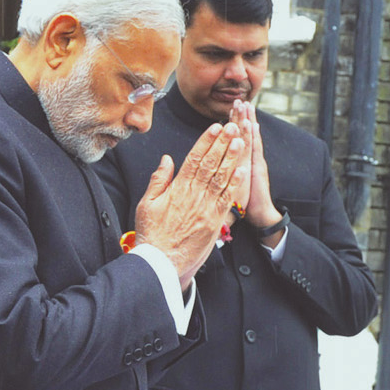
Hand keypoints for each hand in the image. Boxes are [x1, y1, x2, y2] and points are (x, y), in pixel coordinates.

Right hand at [135, 122, 249, 287]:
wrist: (160, 262)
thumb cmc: (152, 235)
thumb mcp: (147, 204)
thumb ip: (159, 180)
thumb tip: (167, 159)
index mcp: (177, 189)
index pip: (194, 159)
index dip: (205, 142)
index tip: (214, 128)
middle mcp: (193, 196)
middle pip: (210, 164)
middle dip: (222, 144)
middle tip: (232, 127)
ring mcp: (205, 209)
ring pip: (221, 178)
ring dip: (232, 159)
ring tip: (240, 141)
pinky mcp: (214, 222)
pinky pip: (227, 200)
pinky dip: (235, 184)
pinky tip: (242, 170)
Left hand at [225, 102, 254, 216]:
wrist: (260, 215)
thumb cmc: (244, 204)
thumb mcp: (230, 186)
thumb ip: (225, 174)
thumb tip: (215, 166)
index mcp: (241, 163)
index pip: (237, 139)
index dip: (235, 123)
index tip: (232, 108)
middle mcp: (249, 160)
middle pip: (244, 134)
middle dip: (242, 116)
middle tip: (240, 99)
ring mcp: (254, 163)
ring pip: (250, 138)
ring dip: (248, 121)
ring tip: (247, 106)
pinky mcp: (257, 170)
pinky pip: (254, 151)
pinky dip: (253, 137)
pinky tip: (252, 125)